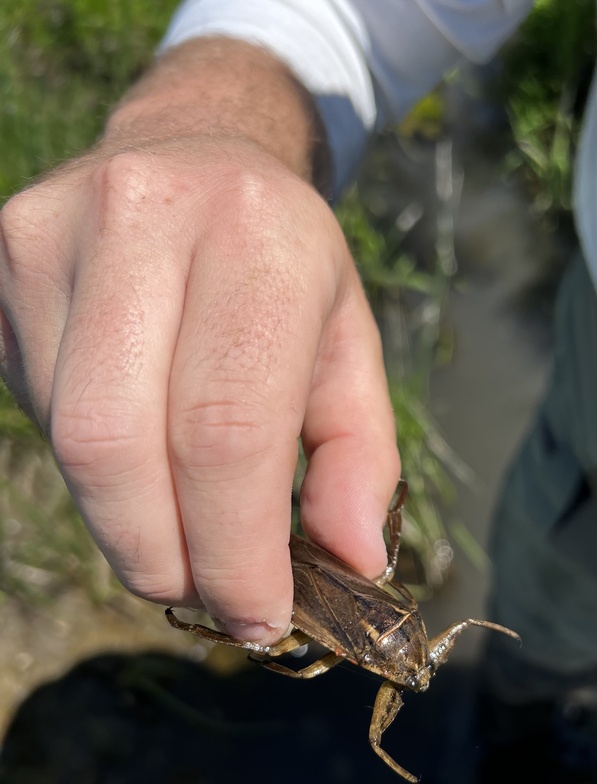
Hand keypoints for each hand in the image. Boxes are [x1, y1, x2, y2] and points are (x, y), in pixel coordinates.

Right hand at [0, 41, 399, 644]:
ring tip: (178, 526)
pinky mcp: (1, 259)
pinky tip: (136, 456)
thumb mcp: (349, 348)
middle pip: (121, 444)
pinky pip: (36, 408)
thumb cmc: (285, 270)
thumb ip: (359, 459)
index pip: (227, 432)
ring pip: (69, 437)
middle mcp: (145, 218)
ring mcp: (53, 232)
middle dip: (162, 555)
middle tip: (203, 595)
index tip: (256, 617)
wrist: (197, 153)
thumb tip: (353, 565)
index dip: (236, 551)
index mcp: (258, 239)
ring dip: (126, 519)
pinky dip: (94, 469)